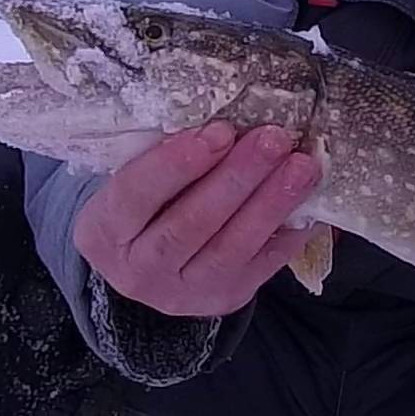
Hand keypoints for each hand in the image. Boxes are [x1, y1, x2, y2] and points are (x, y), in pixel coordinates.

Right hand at [72, 121, 321, 316]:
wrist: (148, 270)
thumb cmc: (143, 208)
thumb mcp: (133, 183)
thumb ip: (162, 157)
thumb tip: (225, 117)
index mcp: (104, 231)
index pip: (134, 196)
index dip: (175, 164)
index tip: (218, 130)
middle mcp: (139, 269)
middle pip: (190, 224)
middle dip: (237, 178)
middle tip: (272, 139)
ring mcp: (184, 291)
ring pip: (231, 247)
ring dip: (271, 202)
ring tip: (302, 166)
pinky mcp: (226, 297)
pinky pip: (264, 264)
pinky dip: (290, 230)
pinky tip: (311, 199)